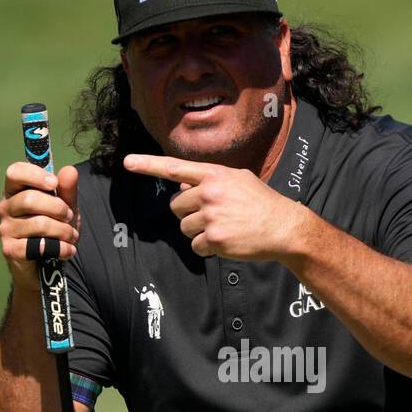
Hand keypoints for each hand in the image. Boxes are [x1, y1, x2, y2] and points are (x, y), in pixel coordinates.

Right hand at [0, 163, 80, 292]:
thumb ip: (67, 189)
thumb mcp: (64, 206)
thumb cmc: (52, 228)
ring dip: (63, 231)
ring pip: (38, 224)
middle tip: (70, 217)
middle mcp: (5, 208)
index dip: (35, 175)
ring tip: (72, 236)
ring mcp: (5, 229)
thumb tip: (70, 170)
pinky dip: (60, 248)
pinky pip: (39, 246)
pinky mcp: (10, 250)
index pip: (14, 172)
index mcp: (14, 191)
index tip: (54, 183)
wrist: (45, 264)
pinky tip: (67, 250)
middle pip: (30, 199)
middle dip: (58, 208)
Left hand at [124, 153, 308, 260]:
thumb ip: (209, 180)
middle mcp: (209, 193)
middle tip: (213, 216)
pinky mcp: (214, 239)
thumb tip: (182, 184)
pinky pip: (196, 246)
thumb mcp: (238, 181)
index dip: (148, 165)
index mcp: (215, 175)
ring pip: (184, 228)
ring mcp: (211, 217)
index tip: (127, 162)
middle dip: (189, 213)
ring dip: (198, 232)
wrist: (284, 227)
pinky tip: (227, 242)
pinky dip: (207, 248)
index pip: (174, 168)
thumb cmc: (261, 203)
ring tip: (224, 228)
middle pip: (176, 206)